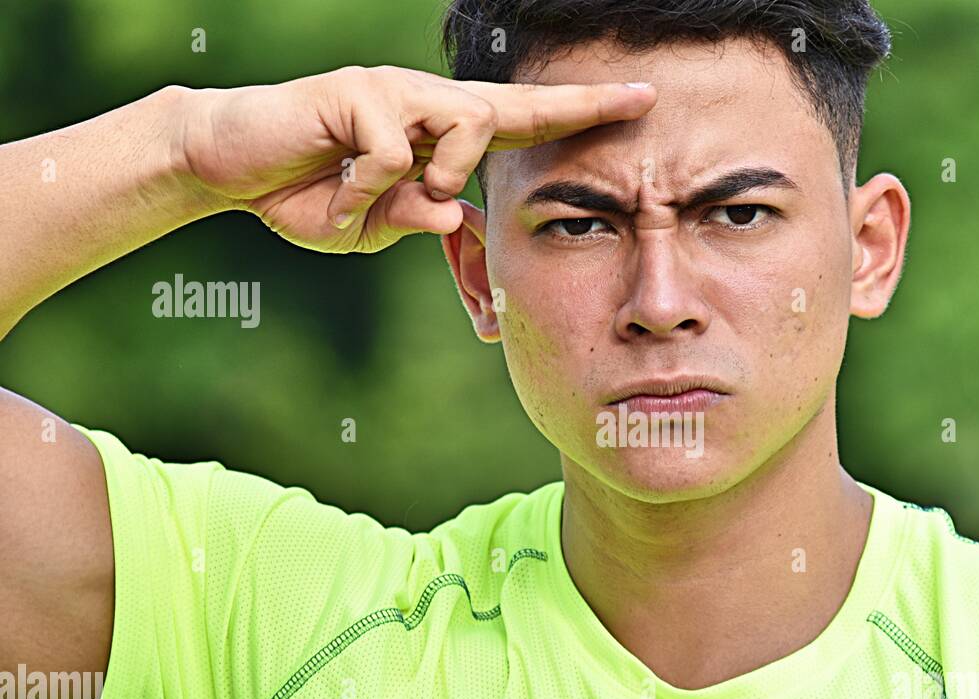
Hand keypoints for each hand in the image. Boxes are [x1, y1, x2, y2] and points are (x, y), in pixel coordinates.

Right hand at [178, 65, 655, 252]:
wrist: (232, 166)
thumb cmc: (308, 195)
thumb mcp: (373, 224)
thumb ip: (417, 219)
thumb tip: (455, 213)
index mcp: (437, 135)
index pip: (520, 122)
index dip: (577, 114)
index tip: (639, 103)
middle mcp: (424, 103)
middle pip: (513, 105)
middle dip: (579, 106)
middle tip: (643, 100)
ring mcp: (393, 91)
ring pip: (466, 121)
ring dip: (440, 174)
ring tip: (382, 199)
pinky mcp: (355, 92)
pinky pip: (393, 154)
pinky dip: (365, 192)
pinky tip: (336, 194)